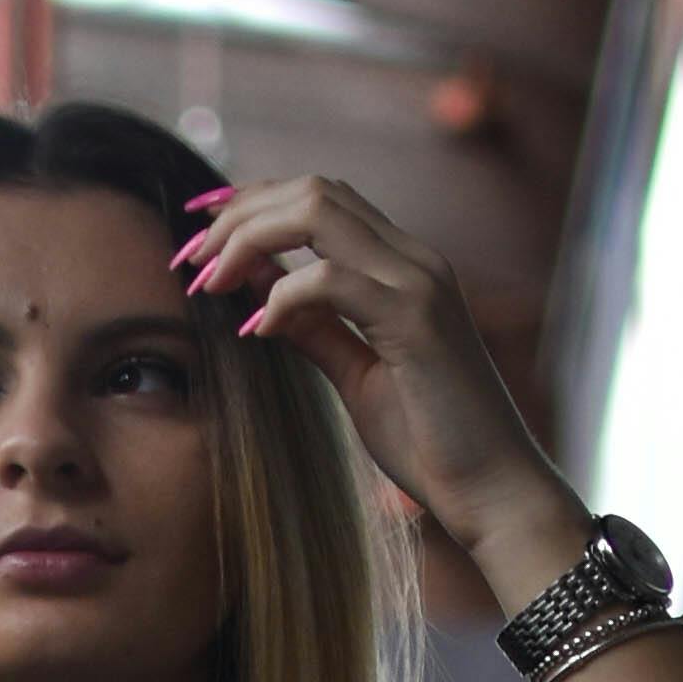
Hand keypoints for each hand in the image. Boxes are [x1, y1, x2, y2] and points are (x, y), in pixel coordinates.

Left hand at [177, 168, 578, 583]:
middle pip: (311, 189)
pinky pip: (331, 278)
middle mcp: (415, 258)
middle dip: (238, 214)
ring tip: (210, 282)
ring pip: (318, 210)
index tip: (197, 230)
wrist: (493, 492)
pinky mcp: (417, 320)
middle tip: (189, 260)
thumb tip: (258, 293)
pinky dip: (282, 296)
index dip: (252, 202)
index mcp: (403, 266)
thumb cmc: (431, 443)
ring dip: (249, 239)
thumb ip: (314, 328)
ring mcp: (420, 281)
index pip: (320, 198)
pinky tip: (257, 331)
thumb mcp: (356, 376)